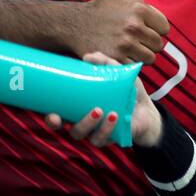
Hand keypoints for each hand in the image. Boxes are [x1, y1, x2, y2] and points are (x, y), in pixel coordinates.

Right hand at [43, 51, 161, 146]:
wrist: (146, 110)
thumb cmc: (126, 92)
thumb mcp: (118, 75)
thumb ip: (105, 63)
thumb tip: (87, 56)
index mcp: (76, 109)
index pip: (55, 115)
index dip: (49, 117)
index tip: (49, 112)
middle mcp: (81, 122)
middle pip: (62, 127)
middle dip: (57, 124)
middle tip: (59, 115)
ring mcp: (94, 132)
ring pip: (81, 134)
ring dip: (86, 123)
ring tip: (98, 110)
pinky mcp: (109, 138)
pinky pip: (103, 138)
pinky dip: (107, 128)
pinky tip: (113, 116)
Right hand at [76, 0, 169, 63]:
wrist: (74, 24)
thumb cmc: (104, 9)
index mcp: (139, 9)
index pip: (165, 28)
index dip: (154, 28)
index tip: (140, 25)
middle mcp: (133, 25)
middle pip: (159, 44)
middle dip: (148, 42)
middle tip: (132, 37)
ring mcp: (125, 43)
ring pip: (150, 57)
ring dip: (141, 55)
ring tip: (127, 46)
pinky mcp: (116, 58)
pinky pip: (136, 66)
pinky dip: (130, 64)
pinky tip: (120, 54)